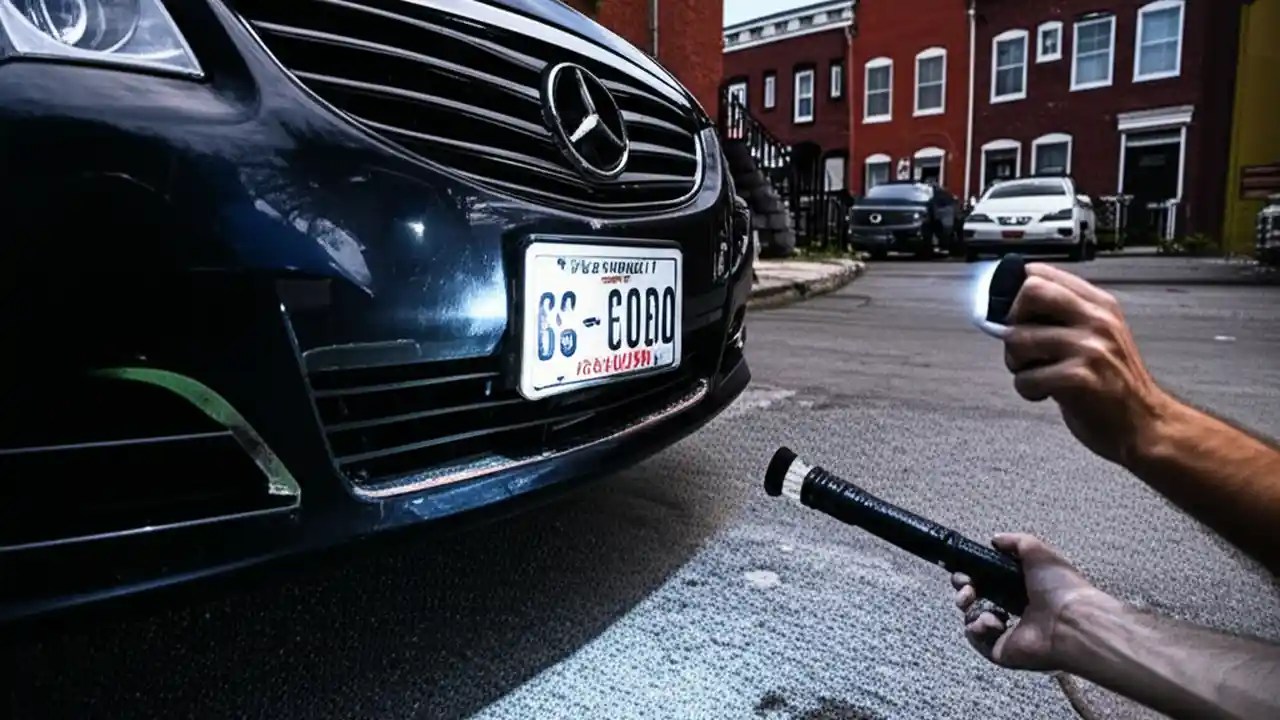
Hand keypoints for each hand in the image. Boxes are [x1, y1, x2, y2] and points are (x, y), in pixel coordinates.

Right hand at [952, 533, 1107, 670]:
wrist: (1071, 621)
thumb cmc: (1060, 586)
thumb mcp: (1038, 551)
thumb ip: (1015, 542)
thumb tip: (995, 539)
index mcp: (1022, 589)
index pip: (988, 582)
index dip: (972, 575)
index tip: (964, 572)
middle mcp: (1013, 610)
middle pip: (975, 600)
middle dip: (964, 590)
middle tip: (966, 587)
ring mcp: (1007, 633)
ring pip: (972, 620)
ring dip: (968, 607)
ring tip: (972, 601)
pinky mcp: (1001, 651)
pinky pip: (978, 641)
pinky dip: (977, 629)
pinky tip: (991, 622)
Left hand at [1003, 263, 1170, 466]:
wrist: (1145, 425)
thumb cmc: (1113, 384)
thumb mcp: (1099, 336)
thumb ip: (1064, 316)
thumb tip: (1008, 306)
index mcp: (1100, 305)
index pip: (1041, 273)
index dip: (1016, 295)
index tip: (1015, 316)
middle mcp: (1097, 320)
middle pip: (1030, 292)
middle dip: (1013, 322)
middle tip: (1023, 347)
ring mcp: (1090, 347)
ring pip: (1018, 339)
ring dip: (1016, 364)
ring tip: (1037, 375)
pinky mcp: (1080, 377)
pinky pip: (1025, 377)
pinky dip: (1027, 390)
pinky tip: (1045, 394)